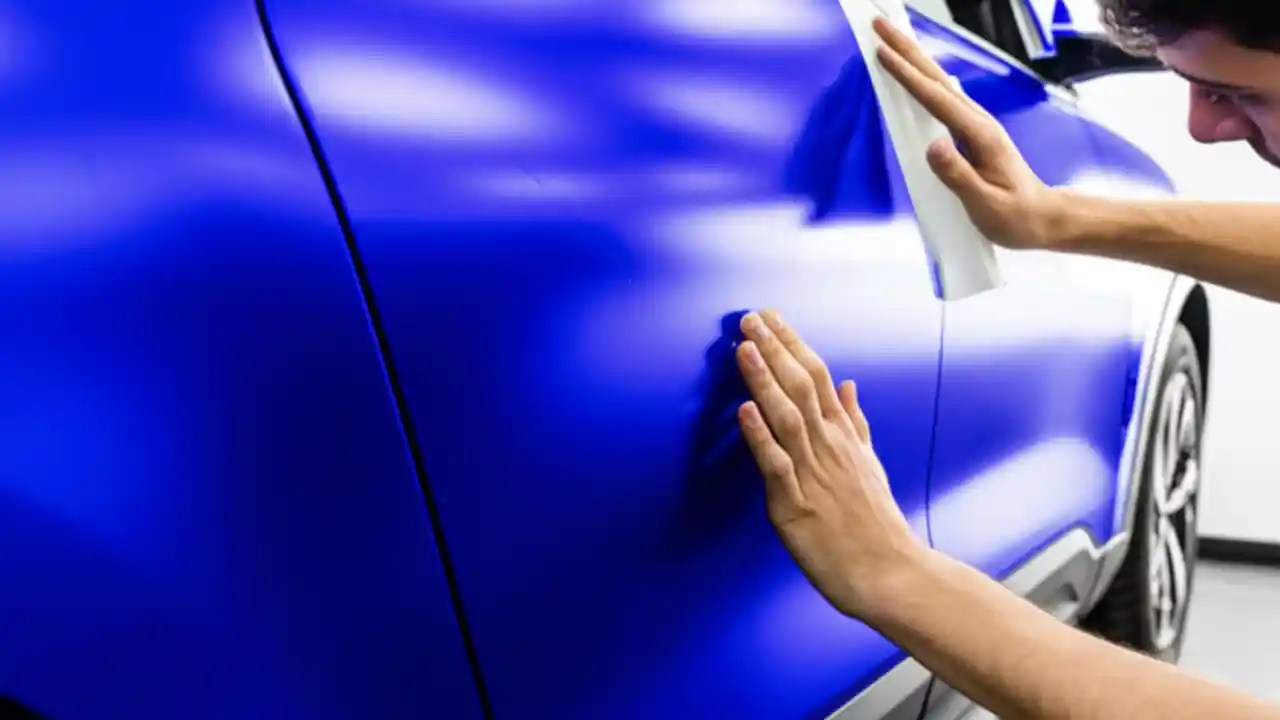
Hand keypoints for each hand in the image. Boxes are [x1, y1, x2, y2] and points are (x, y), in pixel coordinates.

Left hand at [735, 310, 927, 619]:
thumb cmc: (876, 522)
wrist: (891, 572)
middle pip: (801, 386)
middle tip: (750, 317)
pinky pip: (776, 464)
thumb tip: (850, 384)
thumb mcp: (869, 463)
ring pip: (787, 416)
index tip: (772, 317)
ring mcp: (814, 473)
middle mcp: (829, 447)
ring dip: (765, 380)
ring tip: (745, 347)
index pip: (819, 376)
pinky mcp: (797, 505)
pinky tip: (744, 410)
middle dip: (775, 348)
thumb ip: (856, 422)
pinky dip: (760, 436)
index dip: (793, 343)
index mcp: (844, 436)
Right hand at [872, 16, 1069, 249]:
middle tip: (880, 24)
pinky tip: (916, 72)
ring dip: (913, 59)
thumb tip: (932, 145)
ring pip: (938, 83)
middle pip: (936, 79)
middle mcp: (978, 122)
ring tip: (891, 39)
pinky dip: (923, 79)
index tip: (883, 53)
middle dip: (907, 50)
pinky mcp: (971, 132)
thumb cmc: (1014, 217)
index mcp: (979, 135)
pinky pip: (941, 99)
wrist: (1043, 218)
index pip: (936, 100)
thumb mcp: (985, 203)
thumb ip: (958, 175)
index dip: (908, 76)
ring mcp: (976, 125)